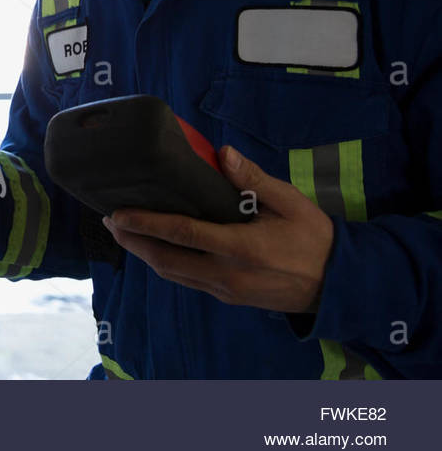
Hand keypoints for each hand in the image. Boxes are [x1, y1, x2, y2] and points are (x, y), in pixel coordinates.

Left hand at [102, 145, 334, 313]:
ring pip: (173, 274)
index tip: (118, 213)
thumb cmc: (315, 238)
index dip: (145, 223)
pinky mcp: (229, 297)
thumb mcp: (291, 202)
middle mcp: (226, 273)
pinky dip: (166, 264)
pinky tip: (156, 248)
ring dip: (145, 254)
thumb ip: (254, 179)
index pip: (181, 234)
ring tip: (124, 233)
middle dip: (133, 241)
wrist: (340, 285)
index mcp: (240, 247)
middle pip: (166, 259)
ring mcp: (226, 289)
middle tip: (110, 220)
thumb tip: (223, 153)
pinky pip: (188, 281)